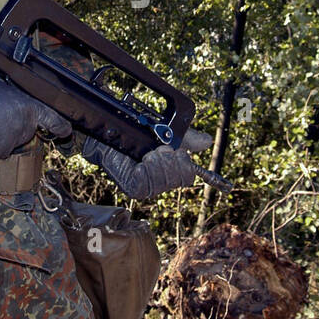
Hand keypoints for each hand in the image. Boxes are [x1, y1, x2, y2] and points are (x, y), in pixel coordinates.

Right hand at [0, 72, 72, 165]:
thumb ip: (12, 92)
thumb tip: (11, 92)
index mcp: (27, 110)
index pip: (52, 119)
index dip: (59, 125)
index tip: (65, 130)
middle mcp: (21, 131)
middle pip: (24, 130)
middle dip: (13, 124)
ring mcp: (6, 147)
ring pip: (7, 142)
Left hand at [82, 129, 212, 199]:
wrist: (111, 132)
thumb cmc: (137, 132)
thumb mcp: (166, 131)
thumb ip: (187, 137)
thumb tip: (207, 141)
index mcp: (170, 169)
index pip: (188, 176)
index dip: (185, 163)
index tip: (176, 150)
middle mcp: (160, 181)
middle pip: (178, 180)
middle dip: (170, 161)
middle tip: (158, 149)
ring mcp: (146, 186)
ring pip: (163, 183)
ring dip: (157, 164)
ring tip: (147, 153)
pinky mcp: (132, 187)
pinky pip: (146, 185)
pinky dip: (146, 171)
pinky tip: (140, 163)